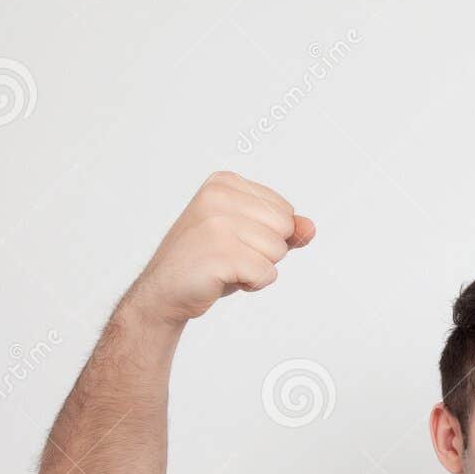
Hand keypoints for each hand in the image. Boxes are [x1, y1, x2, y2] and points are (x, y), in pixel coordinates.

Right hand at [123, 170, 314, 326]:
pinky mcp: (219, 252)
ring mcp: (216, 223)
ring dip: (258, 268)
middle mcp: (218, 196)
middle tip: (230, 255)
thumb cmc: (209, 261)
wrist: (164, 290)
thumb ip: (284, 230)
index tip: (235, 240)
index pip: (285, 211)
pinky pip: (266, 273)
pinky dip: (252, 284)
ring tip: (225, 266)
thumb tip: (310, 227)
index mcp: (224, 183)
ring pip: (278, 251)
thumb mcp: (249, 238)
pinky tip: (222, 278)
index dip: (269, 235)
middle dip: (267, 251)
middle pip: (285, 227)